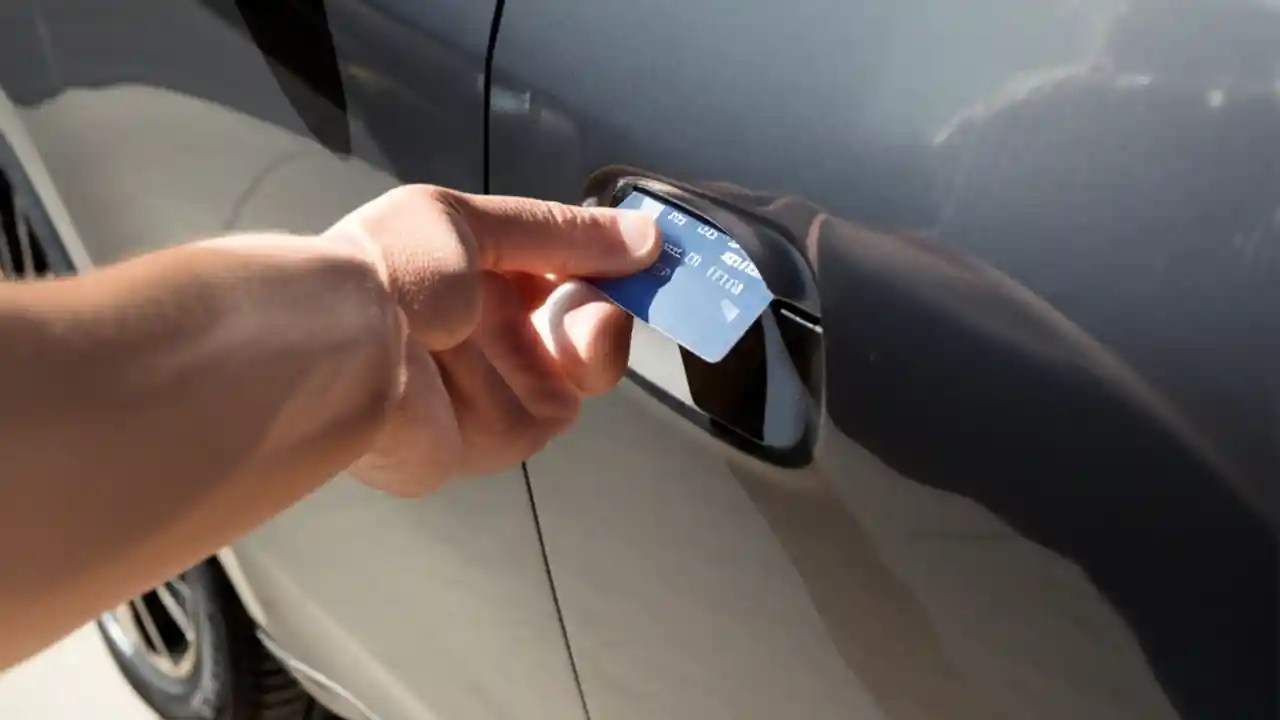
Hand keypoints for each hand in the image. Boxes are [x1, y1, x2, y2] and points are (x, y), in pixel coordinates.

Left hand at [323, 185, 658, 494]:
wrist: (334, 345)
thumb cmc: (390, 270)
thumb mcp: (474, 224)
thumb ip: (563, 232)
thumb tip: (648, 236)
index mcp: (478, 271)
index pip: (566, 271)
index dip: (611, 268)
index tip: (653, 261)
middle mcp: (487, 332)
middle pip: (586, 334)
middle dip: (602, 319)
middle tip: (596, 310)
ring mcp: (488, 389)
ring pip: (572, 380)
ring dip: (561, 352)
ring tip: (517, 335)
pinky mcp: (483, 442)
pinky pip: (541, 418)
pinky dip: (516, 392)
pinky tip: (470, 376)